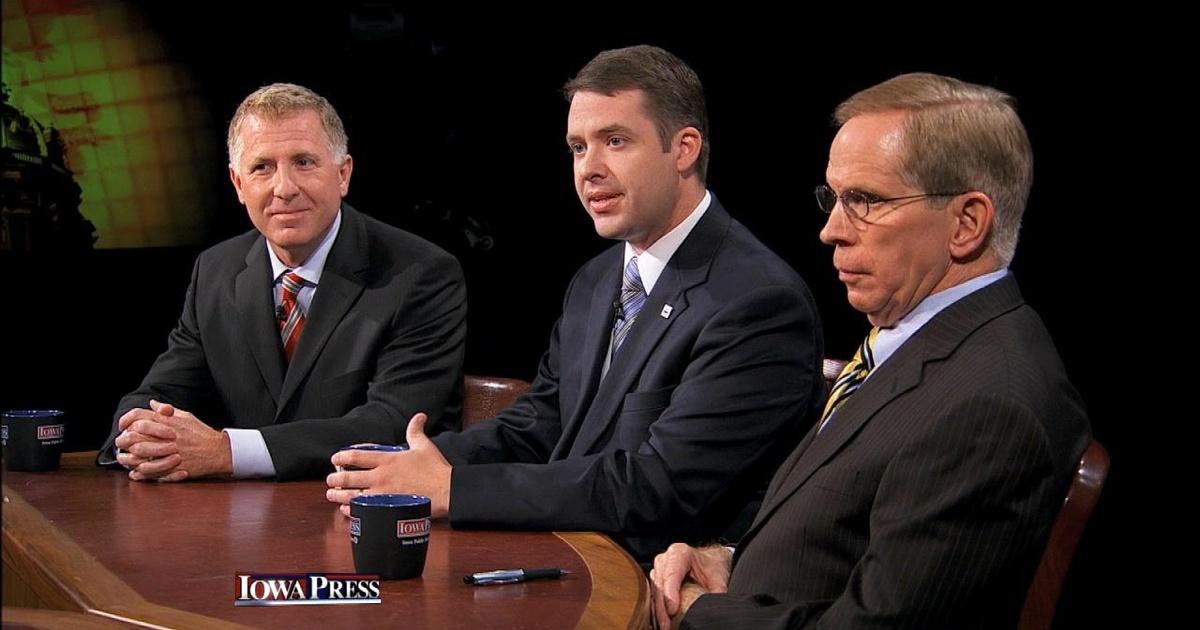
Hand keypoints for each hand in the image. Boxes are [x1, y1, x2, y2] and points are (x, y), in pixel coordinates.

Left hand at [122, 400, 231, 481]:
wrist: (218, 451)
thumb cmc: (202, 434)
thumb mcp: (186, 417)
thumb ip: (167, 411)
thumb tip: (153, 403)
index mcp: (169, 422)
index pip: (140, 415)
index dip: (127, 419)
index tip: (123, 426)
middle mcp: (167, 435)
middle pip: (135, 434)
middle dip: (123, 439)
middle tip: (120, 443)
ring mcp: (169, 451)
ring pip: (139, 453)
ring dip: (128, 457)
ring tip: (123, 459)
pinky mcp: (173, 466)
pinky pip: (151, 470)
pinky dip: (140, 472)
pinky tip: (135, 472)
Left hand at [326, 413, 451, 517]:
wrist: (447, 491)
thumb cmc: (436, 469)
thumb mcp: (425, 446)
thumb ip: (416, 431)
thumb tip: (419, 416)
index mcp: (387, 460)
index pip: (356, 456)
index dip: (341, 457)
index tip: (335, 458)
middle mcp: (381, 477)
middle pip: (348, 477)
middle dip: (335, 478)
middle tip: (330, 479)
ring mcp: (381, 495)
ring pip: (351, 496)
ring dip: (337, 495)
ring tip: (332, 494)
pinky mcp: (386, 510)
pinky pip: (361, 511)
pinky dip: (350, 510)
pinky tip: (346, 509)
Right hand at [650, 543, 732, 628]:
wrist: (710, 561)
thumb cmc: (712, 566)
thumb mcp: (718, 577)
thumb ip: (717, 592)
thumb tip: (716, 608)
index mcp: (679, 553)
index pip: (671, 574)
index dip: (670, 593)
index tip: (673, 610)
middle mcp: (665, 560)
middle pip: (659, 585)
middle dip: (662, 608)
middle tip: (666, 625)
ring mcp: (658, 570)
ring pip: (654, 592)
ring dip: (658, 611)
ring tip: (665, 626)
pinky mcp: (656, 581)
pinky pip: (653, 596)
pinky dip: (657, 610)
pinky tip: (662, 621)